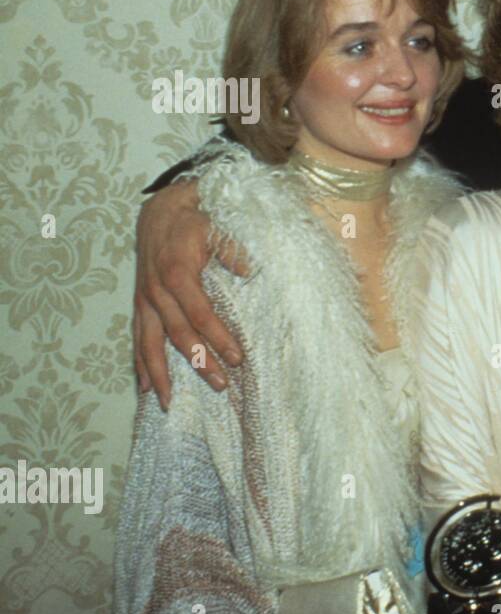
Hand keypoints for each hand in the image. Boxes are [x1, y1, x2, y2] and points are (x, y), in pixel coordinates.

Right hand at [133, 180, 248, 408]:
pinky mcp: (140, 304)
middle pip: (178, 334)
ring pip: (150, 343)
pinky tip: (146, 387)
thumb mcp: (216, 227)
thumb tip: (250, 270)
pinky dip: (141, 363)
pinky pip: (138, 338)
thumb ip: (233, 249)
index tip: (238, 357)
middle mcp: (156, 291)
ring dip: (162, 374)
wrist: (162, 210)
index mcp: (178, 273)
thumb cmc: (195, 220)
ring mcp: (145, 300)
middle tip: (222, 385)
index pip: (201, 314)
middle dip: (199, 362)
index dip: (218, 337)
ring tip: (171, 403)